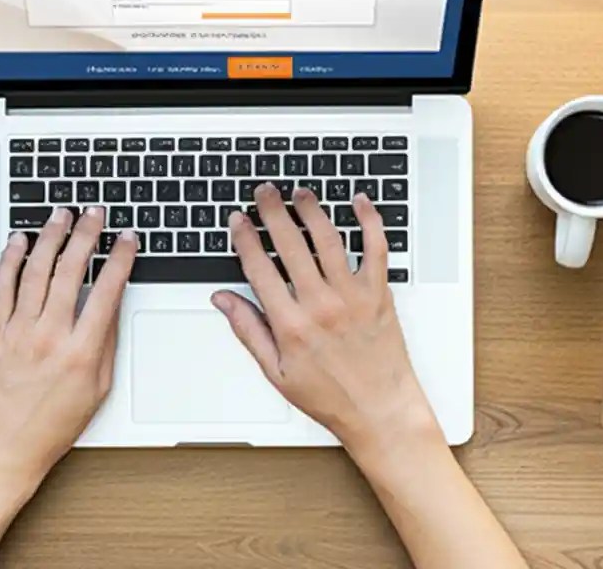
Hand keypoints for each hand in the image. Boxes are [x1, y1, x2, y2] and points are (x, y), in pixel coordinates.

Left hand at [0, 207, 136, 493]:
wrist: (6, 443)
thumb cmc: (54, 422)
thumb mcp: (99, 387)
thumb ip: (107, 341)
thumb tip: (111, 302)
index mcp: (81, 351)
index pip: (106, 290)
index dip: (120, 259)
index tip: (127, 240)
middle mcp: (48, 336)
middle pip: (70, 270)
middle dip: (86, 235)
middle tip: (94, 214)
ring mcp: (18, 331)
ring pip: (35, 270)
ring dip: (50, 237)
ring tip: (61, 215)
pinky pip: (3, 286)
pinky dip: (10, 259)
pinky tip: (20, 241)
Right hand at [211, 184, 441, 458]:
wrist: (379, 410)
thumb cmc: (330, 397)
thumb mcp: (276, 372)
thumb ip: (248, 330)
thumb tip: (223, 300)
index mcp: (290, 324)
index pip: (259, 268)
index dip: (245, 238)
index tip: (238, 220)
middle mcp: (321, 305)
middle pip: (290, 244)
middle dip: (273, 211)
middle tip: (264, 192)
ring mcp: (352, 296)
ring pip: (328, 239)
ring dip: (311, 210)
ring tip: (299, 192)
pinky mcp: (379, 293)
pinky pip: (376, 247)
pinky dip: (369, 220)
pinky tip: (358, 202)